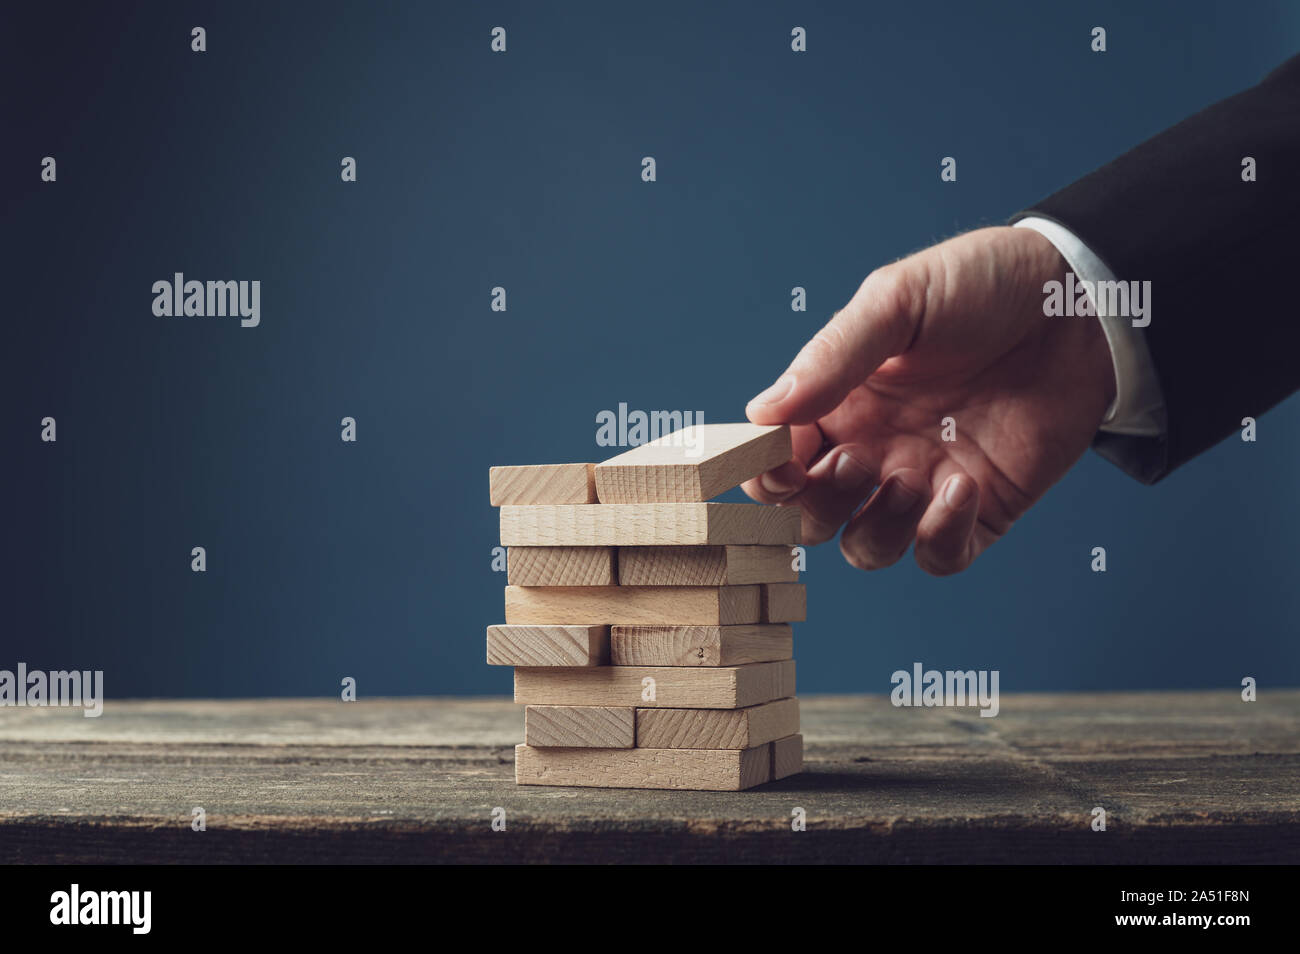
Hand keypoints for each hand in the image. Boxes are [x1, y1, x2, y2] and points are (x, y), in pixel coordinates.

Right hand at [743, 226, 1115, 574]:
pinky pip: (939, 557)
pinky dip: (939, 537)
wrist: (1082, 303)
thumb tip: (762, 414)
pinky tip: (963, 487)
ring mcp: (924, 483)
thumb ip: (831, 356)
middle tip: (857, 459)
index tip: (783, 454)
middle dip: (820, 503)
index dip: (766, 472)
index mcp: (840, 402)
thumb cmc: (985, 286)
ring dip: (878, 528)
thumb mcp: (898, 300)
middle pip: (811, 518)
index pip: (775, 461)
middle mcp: (874, 449)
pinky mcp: (980, 508)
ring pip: (866, 549)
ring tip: (915, 477)